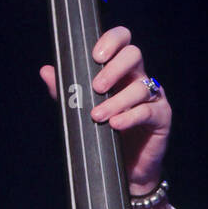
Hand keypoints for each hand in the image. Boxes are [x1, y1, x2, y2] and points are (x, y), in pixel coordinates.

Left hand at [39, 26, 171, 192]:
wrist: (125, 168)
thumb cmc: (105, 133)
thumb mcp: (81, 109)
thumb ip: (66, 91)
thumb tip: (46, 71)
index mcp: (121, 70)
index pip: (122, 41)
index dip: (112, 40)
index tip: (95, 54)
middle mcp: (138, 78)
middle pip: (134, 55)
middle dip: (113, 68)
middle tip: (95, 86)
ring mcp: (153, 97)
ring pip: (140, 87)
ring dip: (116, 100)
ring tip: (97, 116)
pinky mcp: (161, 117)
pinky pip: (148, 111)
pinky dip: (130, 117)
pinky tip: (115, 124)